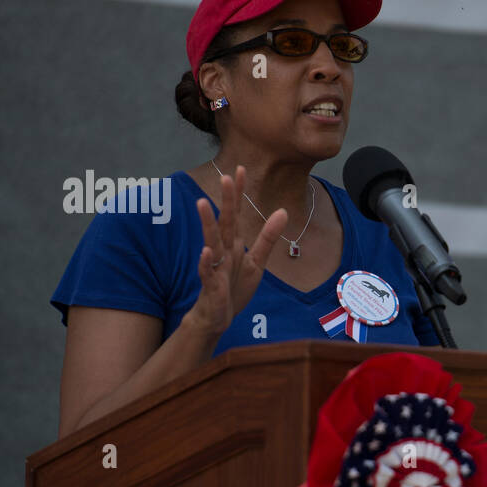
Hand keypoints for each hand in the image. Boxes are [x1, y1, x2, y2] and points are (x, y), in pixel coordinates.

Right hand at [186, 165, 288, 339]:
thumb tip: (283, 211)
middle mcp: (224, 251)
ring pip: (212, 242)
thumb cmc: (234, 288)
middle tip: (225, 176)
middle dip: (226, 200)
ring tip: (203, 203)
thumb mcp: (257, 262)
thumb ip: (268, 237)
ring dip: (208, 224)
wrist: (217, 318)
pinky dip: (207, 263)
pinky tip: (206, 251)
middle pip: (225, 222)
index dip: (239, 193)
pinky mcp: (211, 286)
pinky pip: (208, 273)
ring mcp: (216, 268)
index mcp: (234, 244)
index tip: (240, 168)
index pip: (236, 214)